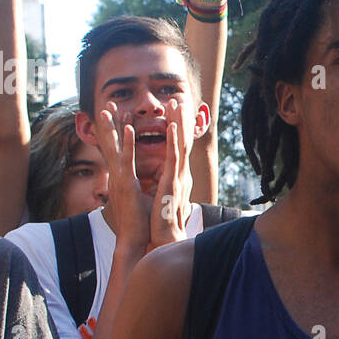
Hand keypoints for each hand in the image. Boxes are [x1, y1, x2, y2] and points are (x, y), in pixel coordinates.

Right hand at [97, 109, 152, 255]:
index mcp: (122, 178)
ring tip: (109, 109)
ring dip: (112, 128)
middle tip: (106, 105)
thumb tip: (134, 183)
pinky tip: (128, 128)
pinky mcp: (128, 184)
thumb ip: (134, 188)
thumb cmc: (137, 222)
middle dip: (108, 125)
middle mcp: (118, 176)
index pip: (116, 151)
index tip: (114, 117)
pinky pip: (127, 160)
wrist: (135, 240)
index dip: (114, 134)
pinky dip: (127, 143)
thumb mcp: (136, 199)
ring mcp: (121, 179)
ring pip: (115, 148)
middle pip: (110, 145)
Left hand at [148, 99, 192, 250]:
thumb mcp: (158, 196)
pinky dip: (174, 142)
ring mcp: (176, 177)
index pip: (176, 147)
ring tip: (177, 105)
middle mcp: (178, 173)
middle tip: (179, 100)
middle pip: (181, 141)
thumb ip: (160, 183)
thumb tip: (158, 177)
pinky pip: (173, 159)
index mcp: (173, 175)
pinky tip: (174, 128)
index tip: (174, 113)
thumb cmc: (159, 220)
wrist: (163, 238)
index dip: (177, 129)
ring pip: (179, 144)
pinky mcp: (172, 183)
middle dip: (180, 120)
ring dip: (179, 123)